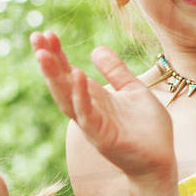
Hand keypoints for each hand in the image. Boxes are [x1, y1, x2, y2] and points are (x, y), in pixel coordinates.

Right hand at [32, 31, 175, 182]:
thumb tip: (95, 49)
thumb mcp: (133, 91)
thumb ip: (115, 72)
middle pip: (61, 82)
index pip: (68, 72)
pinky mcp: (101, 137)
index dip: (58, 54)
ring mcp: (92, 124)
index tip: (46, 33)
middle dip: (48, 60)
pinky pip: (87, 115)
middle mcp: (87, 110)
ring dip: (54, 76)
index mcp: (94, 98)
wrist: (160, 162)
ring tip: (43, 53)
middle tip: (35, 37)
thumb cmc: (148, 131)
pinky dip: (80, 96)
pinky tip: (77, 75)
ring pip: (66, 98)